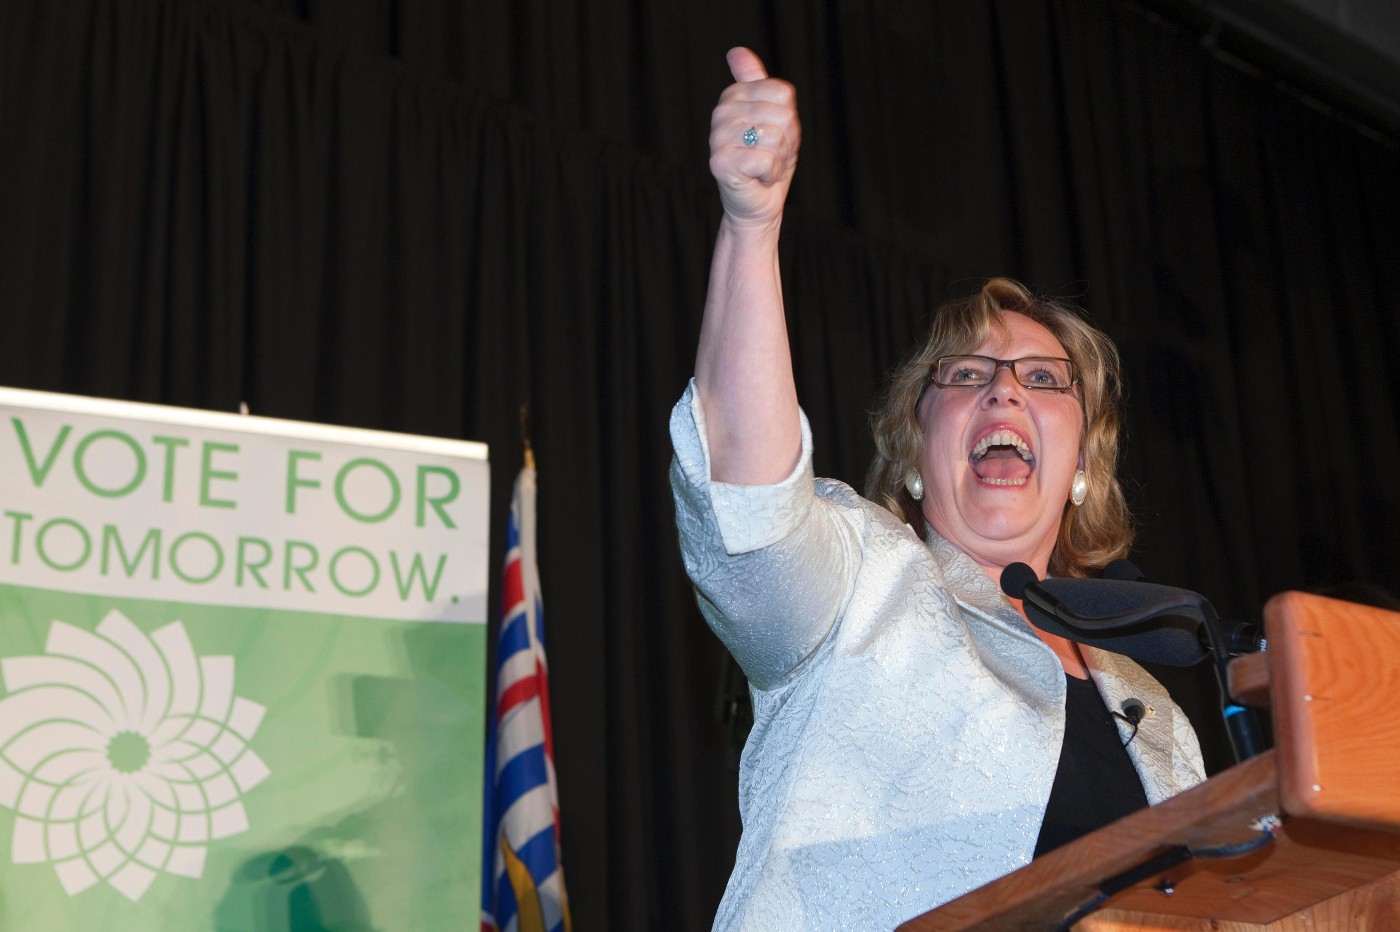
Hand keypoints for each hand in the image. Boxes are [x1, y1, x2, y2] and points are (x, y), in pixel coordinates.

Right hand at [709, 47, 800, 227]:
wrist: (757, 206)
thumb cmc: (768, 163)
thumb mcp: (772, 118)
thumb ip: (758, 83)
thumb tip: (736, 52)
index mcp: (733, 96)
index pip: (783, 94)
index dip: (790, 120)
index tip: (776, 136)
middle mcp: (721, 113)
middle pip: (783, 116)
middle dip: (786, 142)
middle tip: (771, 156)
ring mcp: (717, 138)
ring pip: (775, 138)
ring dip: (779, 160)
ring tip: (764, 168)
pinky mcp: (720, 163)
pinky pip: (764, 159)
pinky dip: (770, 174)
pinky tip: (757, 179)